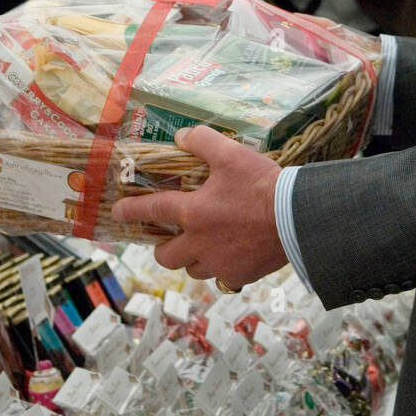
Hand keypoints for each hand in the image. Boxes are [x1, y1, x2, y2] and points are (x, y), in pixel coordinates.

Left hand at [111, 125, 286, 286]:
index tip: (118, 213)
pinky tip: (233, 257)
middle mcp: (200, 243)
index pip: (153, 210)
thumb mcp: (231, 153)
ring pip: (193, 270)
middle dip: (162, 249)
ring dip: (193, 260)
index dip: (132, 210)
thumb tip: (182, 136)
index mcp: (194, 212)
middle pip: (167, 256)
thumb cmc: (262, 184)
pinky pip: (223, 279)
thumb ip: (202, 141)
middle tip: (168, 241)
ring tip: (203, 248)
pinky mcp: (240, 276)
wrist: (297, 217)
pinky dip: (223, 269)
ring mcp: (219, 263)